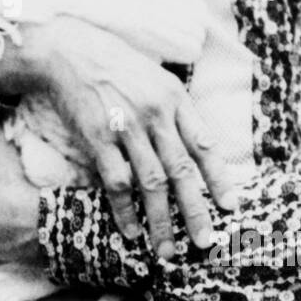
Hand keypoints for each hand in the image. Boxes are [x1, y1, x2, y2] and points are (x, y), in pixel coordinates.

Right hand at [0, 16, 240, 257]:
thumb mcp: (156, 77)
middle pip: (182, 170)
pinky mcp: (98, 137)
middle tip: (205, 241)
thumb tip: (200, 144)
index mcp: (175, 97)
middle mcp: (156, 113)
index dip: (219, 178)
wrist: (69, 50)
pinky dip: (125, 209)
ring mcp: (127, 126)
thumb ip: (177, 109)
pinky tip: (131, 230)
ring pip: (152, 182)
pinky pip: (117, 181)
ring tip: (167, 249)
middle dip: (196, 211)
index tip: (231, 206)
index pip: (204, 144)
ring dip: (161, 221)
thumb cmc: (115, 64)